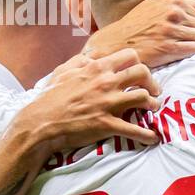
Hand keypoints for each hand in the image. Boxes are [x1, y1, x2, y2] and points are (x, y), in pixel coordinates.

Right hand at [20, 49, 161, 152]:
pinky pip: (134, 130)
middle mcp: (106, 83)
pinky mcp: (108, 124)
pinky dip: (147, 135)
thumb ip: (80, 62)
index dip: (139, 63)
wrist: (41, 121)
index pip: (130, 56)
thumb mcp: (62, 71)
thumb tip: (92, 57)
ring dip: (153, 104)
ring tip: (154, 109)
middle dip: (152, 81)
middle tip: (153, 90)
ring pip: (144, 98)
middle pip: (142, 73)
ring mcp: (108, 104)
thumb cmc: (50, 96)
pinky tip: (153, 138)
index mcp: (96, 68)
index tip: (140, 74)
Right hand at [83, 0, 194, 68]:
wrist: (116, 43)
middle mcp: (173, 12)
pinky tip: (181, 54)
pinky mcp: (169, 46)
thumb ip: (188, 4)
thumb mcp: (158, 6)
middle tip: (185, 43)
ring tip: (183, 49)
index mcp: (173, 0)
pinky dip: (192, 53)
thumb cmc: (138, 25)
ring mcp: (171, 29)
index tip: (189, 31)